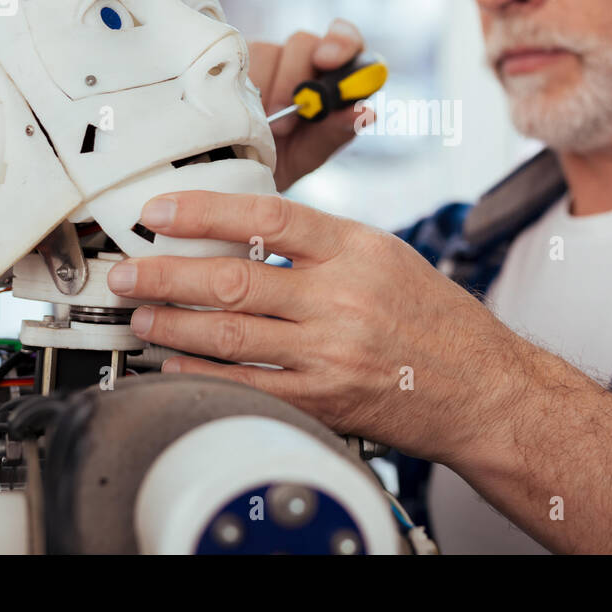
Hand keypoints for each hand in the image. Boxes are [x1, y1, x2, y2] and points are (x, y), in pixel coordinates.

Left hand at [105, 190, 531, 464]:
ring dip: (173, 322)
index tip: (160, 211)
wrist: (483, 387)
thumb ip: (322, 244)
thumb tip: (247, 233)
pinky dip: (201, 371)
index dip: (204, 211)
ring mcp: (330, 353)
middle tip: (128, 270)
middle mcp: (341, 299)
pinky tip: (174, 360)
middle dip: (166, 274)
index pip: (268, 217)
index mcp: (358, 251)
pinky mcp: (324, 400)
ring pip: (230, 333)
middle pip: (234, 279)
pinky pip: (247, 384)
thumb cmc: (437, 320)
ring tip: (141, 313)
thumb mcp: (387, 256)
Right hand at [248, 19, 374, 191]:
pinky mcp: (233, 59)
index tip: (328, 61)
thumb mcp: (308, 153)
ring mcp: (267, 58)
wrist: (230, 170)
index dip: (343, 43)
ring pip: (269, 51)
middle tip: (286, 117)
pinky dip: (239, 85)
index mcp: (333, 80)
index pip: (349, 44)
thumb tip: (367, 112)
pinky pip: (236, 59)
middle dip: (295, 77)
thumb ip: (336, 131)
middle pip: (305, 42)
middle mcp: (303, 62)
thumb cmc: (278, 162)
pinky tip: (236, 109)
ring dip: (265, 90)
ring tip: (258, 126)